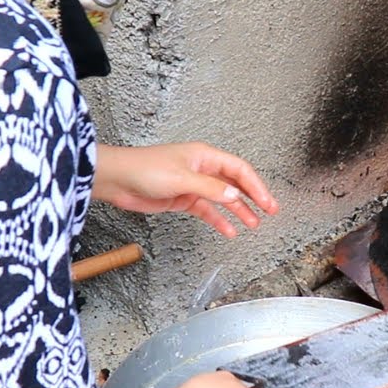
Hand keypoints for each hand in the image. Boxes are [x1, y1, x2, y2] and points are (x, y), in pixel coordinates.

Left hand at [92, 142, 280, 237]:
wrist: (118, 180)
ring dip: (239, 211)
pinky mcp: (183, 199)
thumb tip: (236, 196)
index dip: (256, 186)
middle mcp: (202, 169)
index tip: (267, 203)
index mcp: (205, 156)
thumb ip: (211, 188)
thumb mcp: (183, 178)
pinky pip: (207, 210)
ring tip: (254, 224)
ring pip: (223, 199)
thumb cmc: (145, 169)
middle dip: (254, 197)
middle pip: (235, 183)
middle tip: (270, 211)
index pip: (239, 170)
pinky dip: (218, 220)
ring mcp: (194, 184)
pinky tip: (229, 231)